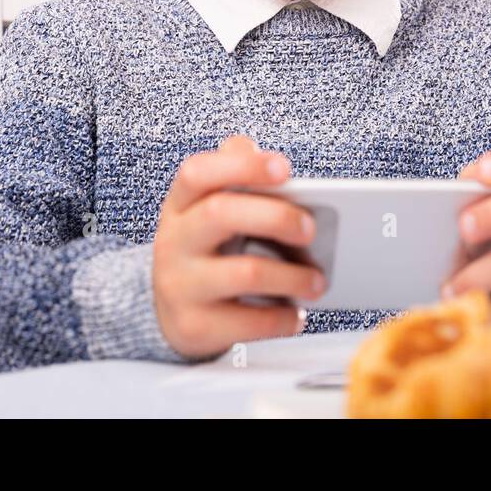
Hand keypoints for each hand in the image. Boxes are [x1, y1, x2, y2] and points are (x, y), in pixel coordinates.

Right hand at [151, 135, 325, 358]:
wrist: (172, 314)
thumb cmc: (208, 250)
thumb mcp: (210, 211)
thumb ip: (238, 180)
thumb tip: (274, 164)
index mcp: (180, 204)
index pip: (198, 172)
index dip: (242, 166)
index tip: (285, 169)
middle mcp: (173, 240)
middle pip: (221, 213)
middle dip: (275, 216)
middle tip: (311, 229)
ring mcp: (179, 285)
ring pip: (244, 272)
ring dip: (292, 276)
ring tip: (317, 281)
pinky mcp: (194, 326)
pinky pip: (247, 321)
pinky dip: (281, 317)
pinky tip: (296, 314)